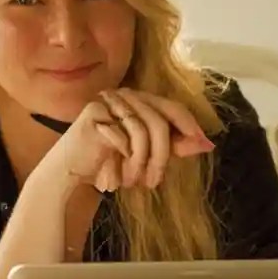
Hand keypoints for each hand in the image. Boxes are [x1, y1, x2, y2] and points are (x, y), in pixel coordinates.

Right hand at [39, 88, 214, 192]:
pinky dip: (125, 158)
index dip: (188, 125)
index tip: (203, 144)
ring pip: (143, 129)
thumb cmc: (108, 162)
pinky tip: (118, 174)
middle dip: (162, 155)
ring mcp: (107, 102)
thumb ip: (174, 146)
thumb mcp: (148, 154)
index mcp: (138, 100)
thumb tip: (207, 143)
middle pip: (159, 119)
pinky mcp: (93, 114)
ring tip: (137, 182)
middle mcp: (124, 96)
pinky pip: (123, 137)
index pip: (171, 106)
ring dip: (143, 161)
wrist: (71, 172)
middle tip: (155, 181)